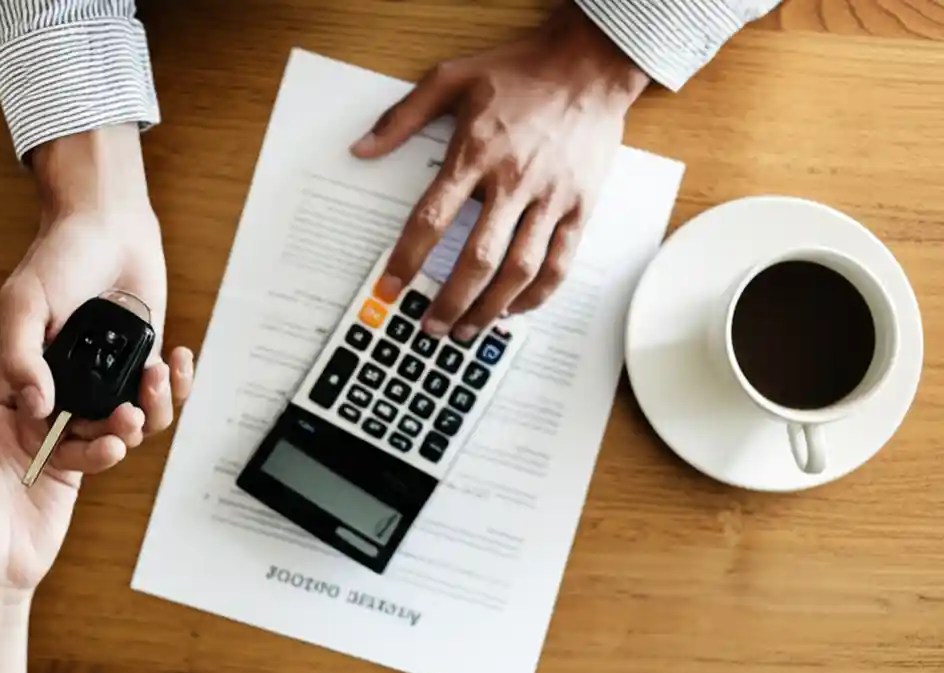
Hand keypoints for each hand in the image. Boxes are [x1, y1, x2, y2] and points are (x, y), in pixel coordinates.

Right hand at [0, 125, 191, 467]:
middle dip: (118, 433)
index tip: (90, 437)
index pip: (50, 435)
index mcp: (36, 377)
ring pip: (137, 422)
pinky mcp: (145, 359)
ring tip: (155, 376)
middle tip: (130, 416)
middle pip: (99, 436)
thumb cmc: (59, 256)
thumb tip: (37, 408)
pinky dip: (178, 385)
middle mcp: (74, 383)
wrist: (108, 223)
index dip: (71, 447)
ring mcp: (112, 374)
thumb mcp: (24, 304)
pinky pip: (166, 392)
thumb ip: (22, 356)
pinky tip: (177, 359)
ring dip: (154, 410)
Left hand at [0, 360, 191, 589]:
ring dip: (114, 412)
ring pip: (90, 415)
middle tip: (126, 364)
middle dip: (96, 374)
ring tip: (132, 412)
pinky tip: (119, 447)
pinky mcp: (73, 470)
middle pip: (66, 385)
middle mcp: (23, 421)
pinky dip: (110, 447)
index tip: (72, 318)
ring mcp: (51, 444)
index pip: (18, 367)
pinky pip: (98, 450)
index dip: (43, 343)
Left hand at [351, 3, 649, 339]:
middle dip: (451, 302)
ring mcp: (551, 198)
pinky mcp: (580, 207)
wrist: (588, 65)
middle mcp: (513, 181)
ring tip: (467, 330)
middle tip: (431, 327)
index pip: (433, 218)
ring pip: (520, 271)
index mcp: (476, 153)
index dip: (407, 259)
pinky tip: (513, 309)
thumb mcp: (450, 78)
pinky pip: (559, 264)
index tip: (390, 289)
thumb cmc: (518, 72)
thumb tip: (361, 149)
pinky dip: (536, 296)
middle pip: (478, 259)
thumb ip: (401, 117)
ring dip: (490, 309)